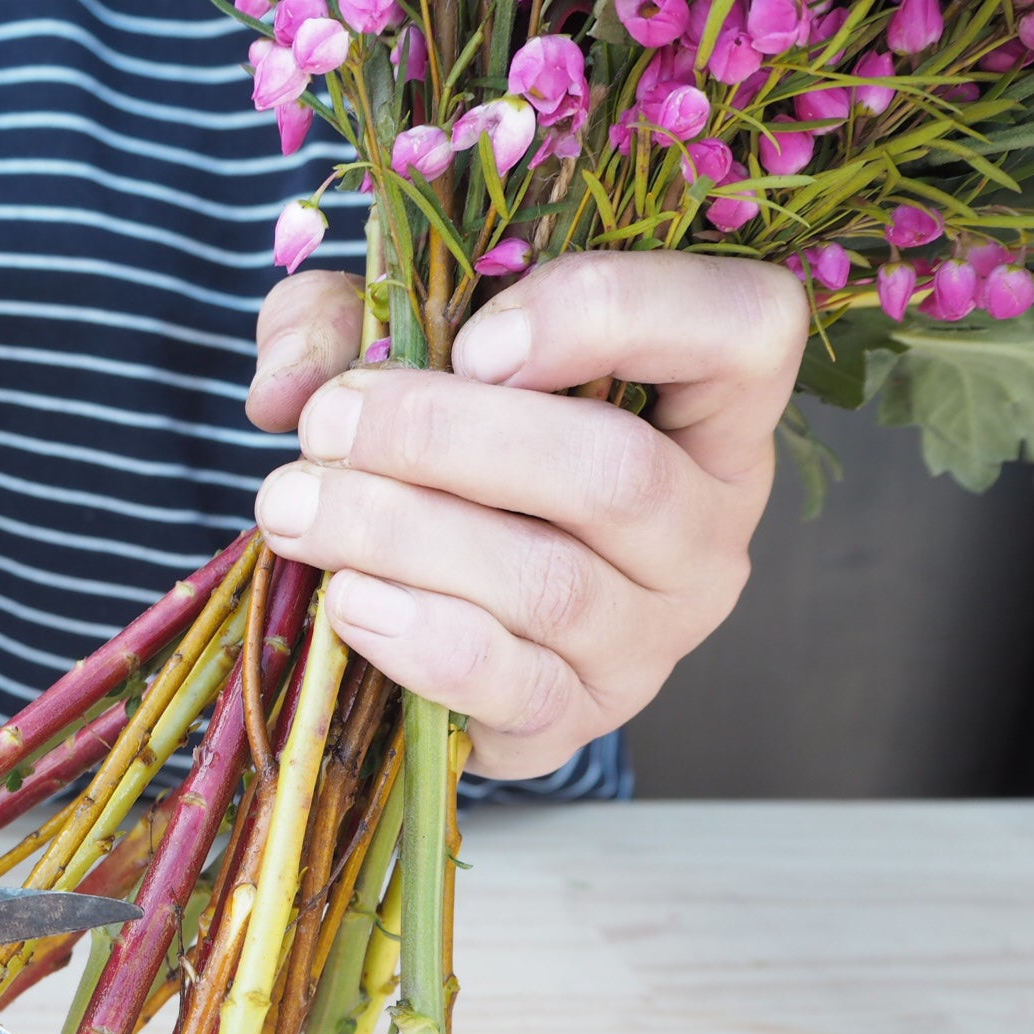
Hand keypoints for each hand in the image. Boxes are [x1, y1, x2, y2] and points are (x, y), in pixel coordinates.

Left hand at [245, 251, 806, 780]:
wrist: (426, 605)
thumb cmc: (442, 452)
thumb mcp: (398, 351)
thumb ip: (344, 326)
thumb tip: (286, 384)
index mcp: (709, 405)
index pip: (747, 327)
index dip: (616, 316)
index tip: (474, 340)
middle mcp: (710, 525)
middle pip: (616, 474)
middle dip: (445, 439)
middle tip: (326, 424)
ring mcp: (656, 634)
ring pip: (550, 583)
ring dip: (402, 536)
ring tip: (294, 508)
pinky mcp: (580, 717)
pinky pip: (514, 686)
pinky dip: (421, 641)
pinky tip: (347, 599)